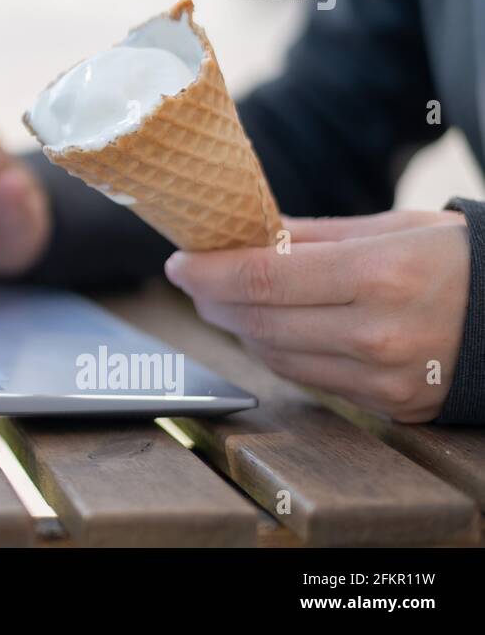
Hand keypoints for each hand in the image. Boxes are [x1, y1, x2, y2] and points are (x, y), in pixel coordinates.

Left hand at [164, 210, 469, 421]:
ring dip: (237, 328)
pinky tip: (266, 328)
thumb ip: (314, 234)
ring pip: (277, 356)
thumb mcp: (394, 227)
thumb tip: (247, 230)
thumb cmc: (460, 260)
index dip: (209, 272)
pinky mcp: (389, 407)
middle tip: (191, 278)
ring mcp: (382, 378)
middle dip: (213, 300)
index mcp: (378, 275)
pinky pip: (309, 379)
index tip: (178, 262)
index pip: (262, 279)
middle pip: (260, 323)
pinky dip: (276, 352)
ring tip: (220, 300)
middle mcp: (376, 334)